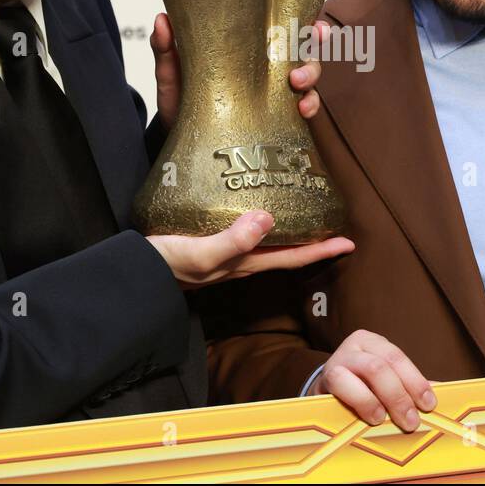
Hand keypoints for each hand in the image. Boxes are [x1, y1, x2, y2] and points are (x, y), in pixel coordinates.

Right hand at [148, 210, 352, 289]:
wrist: (135, 275)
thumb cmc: (165, 263)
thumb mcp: (200, 253)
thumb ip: (232, 240)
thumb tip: (268, 219)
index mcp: (244, 263)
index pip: (293, 257)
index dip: (321, 250)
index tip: (349, 242)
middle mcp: (240, 261)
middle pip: (287, 252)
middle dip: (313, 242)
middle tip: (336, 225)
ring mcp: (226, 254)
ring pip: (269, 244)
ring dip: (291, 233)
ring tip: (307, 213)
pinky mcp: (211, 243)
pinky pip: (247, 234)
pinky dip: (261, 224)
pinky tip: (257, 210)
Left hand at [151, 13, 327, 129]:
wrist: (178, 139)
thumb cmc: (179, 100)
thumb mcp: (172, 73)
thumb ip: (167, 48)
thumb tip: (162, 19)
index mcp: (247, 46)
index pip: (280, 25)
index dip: (303, 19)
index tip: (311, 22)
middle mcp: (266, 66)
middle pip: (303, 47)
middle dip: (314, 47)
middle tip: (301, 57)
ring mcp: (274, 91)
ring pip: (309, 75)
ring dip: (311, 75)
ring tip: (298, 86)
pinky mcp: (278, 116)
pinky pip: (304, 107)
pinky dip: (310, 105)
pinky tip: (302, 111)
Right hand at [306, 329, 435, 431]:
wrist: (323, 394)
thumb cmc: (359, 387)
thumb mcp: (383, 381)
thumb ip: (407, 386)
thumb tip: (438, 392)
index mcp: (374, 342)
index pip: (398, 358)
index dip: (415, 381)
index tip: (429, 404)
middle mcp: (356, 345)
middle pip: (384, 365)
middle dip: (401, 395)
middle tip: (411, 421)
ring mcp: (338, 359)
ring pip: (368, 371)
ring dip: (381, 399)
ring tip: (385, 419)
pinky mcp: (325, 378)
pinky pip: (344, 385)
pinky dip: (361, 402)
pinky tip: (370, 416)